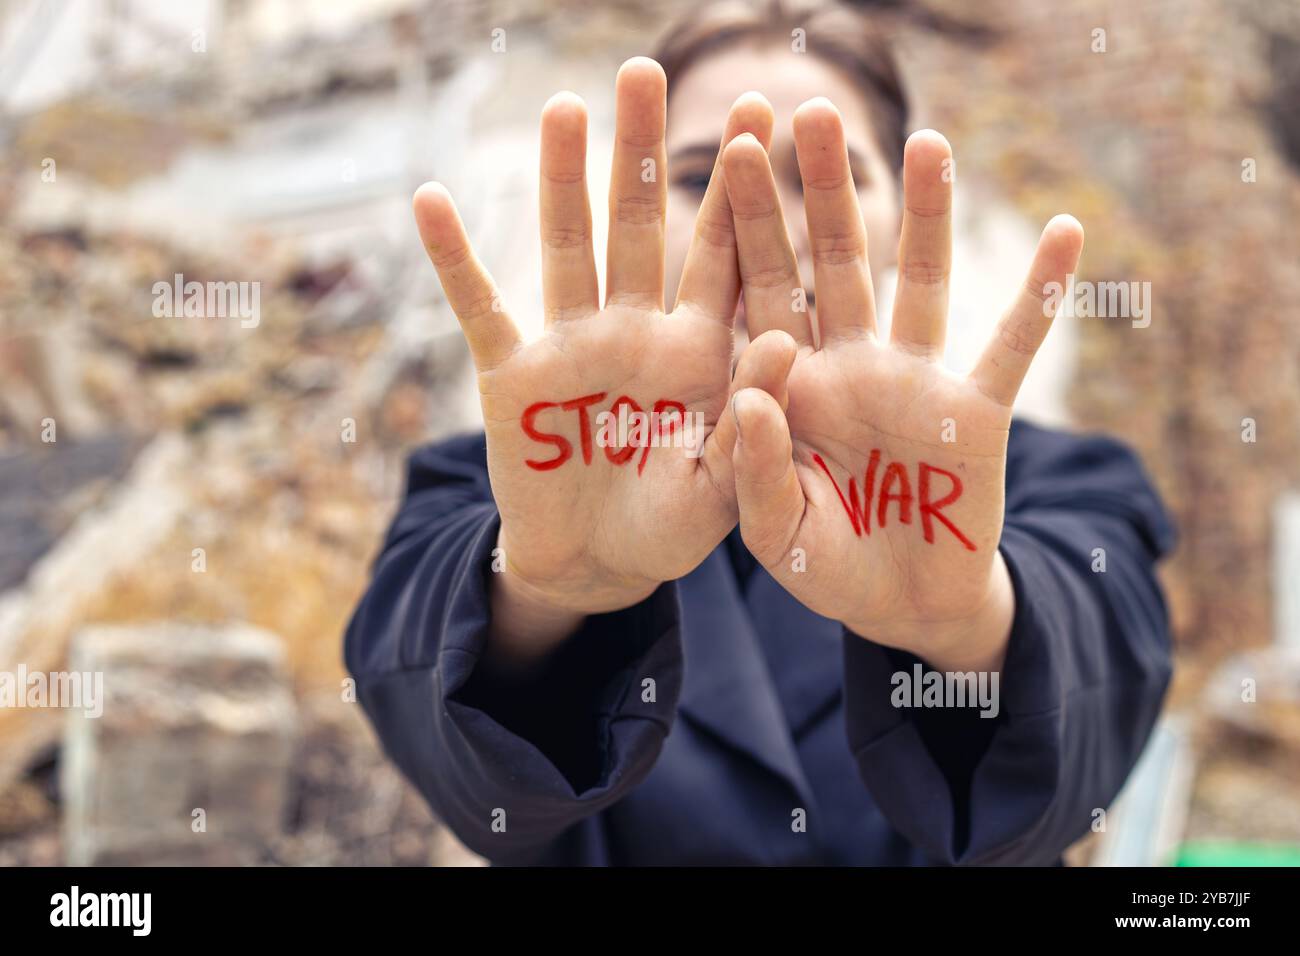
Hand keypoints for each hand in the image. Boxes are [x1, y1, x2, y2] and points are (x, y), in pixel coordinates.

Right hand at [413, 60, 788, 663]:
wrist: (595, 566)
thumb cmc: (671, 528)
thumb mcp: (725, 488)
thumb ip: (753, 418)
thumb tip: (783, 339)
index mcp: (695, 350)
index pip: (720, 255)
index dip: (738, 189)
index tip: (761, 115)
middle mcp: (634, 330)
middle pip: (639, 225)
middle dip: (641, 153)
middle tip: (645, 73)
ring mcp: (571, 345)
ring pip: (566, 247)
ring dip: (561, 179)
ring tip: (563, 107)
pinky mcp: (512, 375)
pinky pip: (480, 309)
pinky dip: (455, 261)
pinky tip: (431, 201)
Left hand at [720, 99, 1083, 673]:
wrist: (904, 607)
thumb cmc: (827, 567)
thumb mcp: (774, 532)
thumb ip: (754, 467)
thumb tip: (756, 391)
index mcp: (791, 386)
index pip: (762, 291)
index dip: (749, 225)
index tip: (733, 152)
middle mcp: (852, 364)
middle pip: (835, 261)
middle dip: (823, 191)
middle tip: (811, 113)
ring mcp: (917, 380)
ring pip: (922, 282)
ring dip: (926, 215)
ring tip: (927, 143)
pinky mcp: (979, 411)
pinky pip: (1013, 345)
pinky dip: (1041, 295)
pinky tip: (1064, 234)